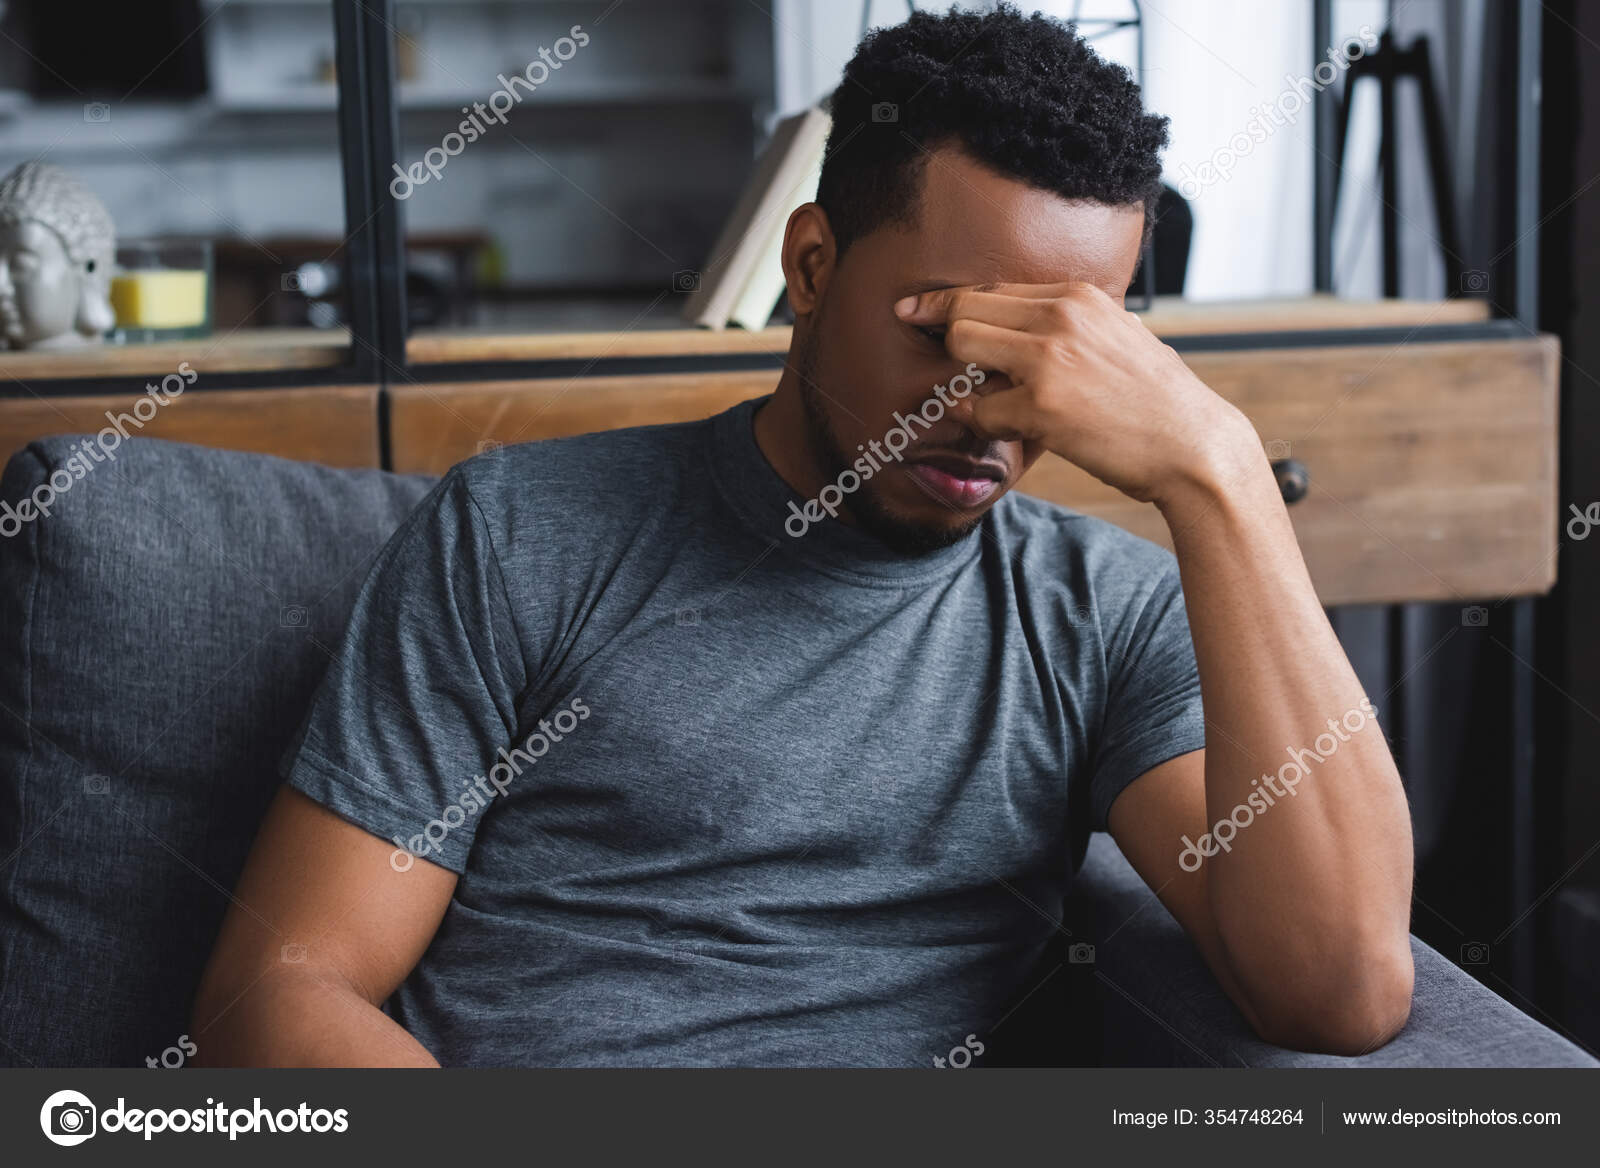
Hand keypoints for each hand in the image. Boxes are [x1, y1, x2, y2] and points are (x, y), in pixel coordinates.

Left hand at [894, 281, 1260, 506]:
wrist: (1193, 445)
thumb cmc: (1154, 401)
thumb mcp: (1116, 338)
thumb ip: (1067, 328)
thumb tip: (1014, 335)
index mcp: (1078, 296)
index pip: (991, 288)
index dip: (946, 301)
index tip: (914, 309)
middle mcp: (1061, 316)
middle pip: (965, 309)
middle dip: (943, 334)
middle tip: (940, 358)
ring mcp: (1049, 358)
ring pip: (962, 346)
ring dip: (966, 378)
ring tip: (996, 401)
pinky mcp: (1042, 404)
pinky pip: (978, 409)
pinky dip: (983, 422)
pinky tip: (1011, 430)